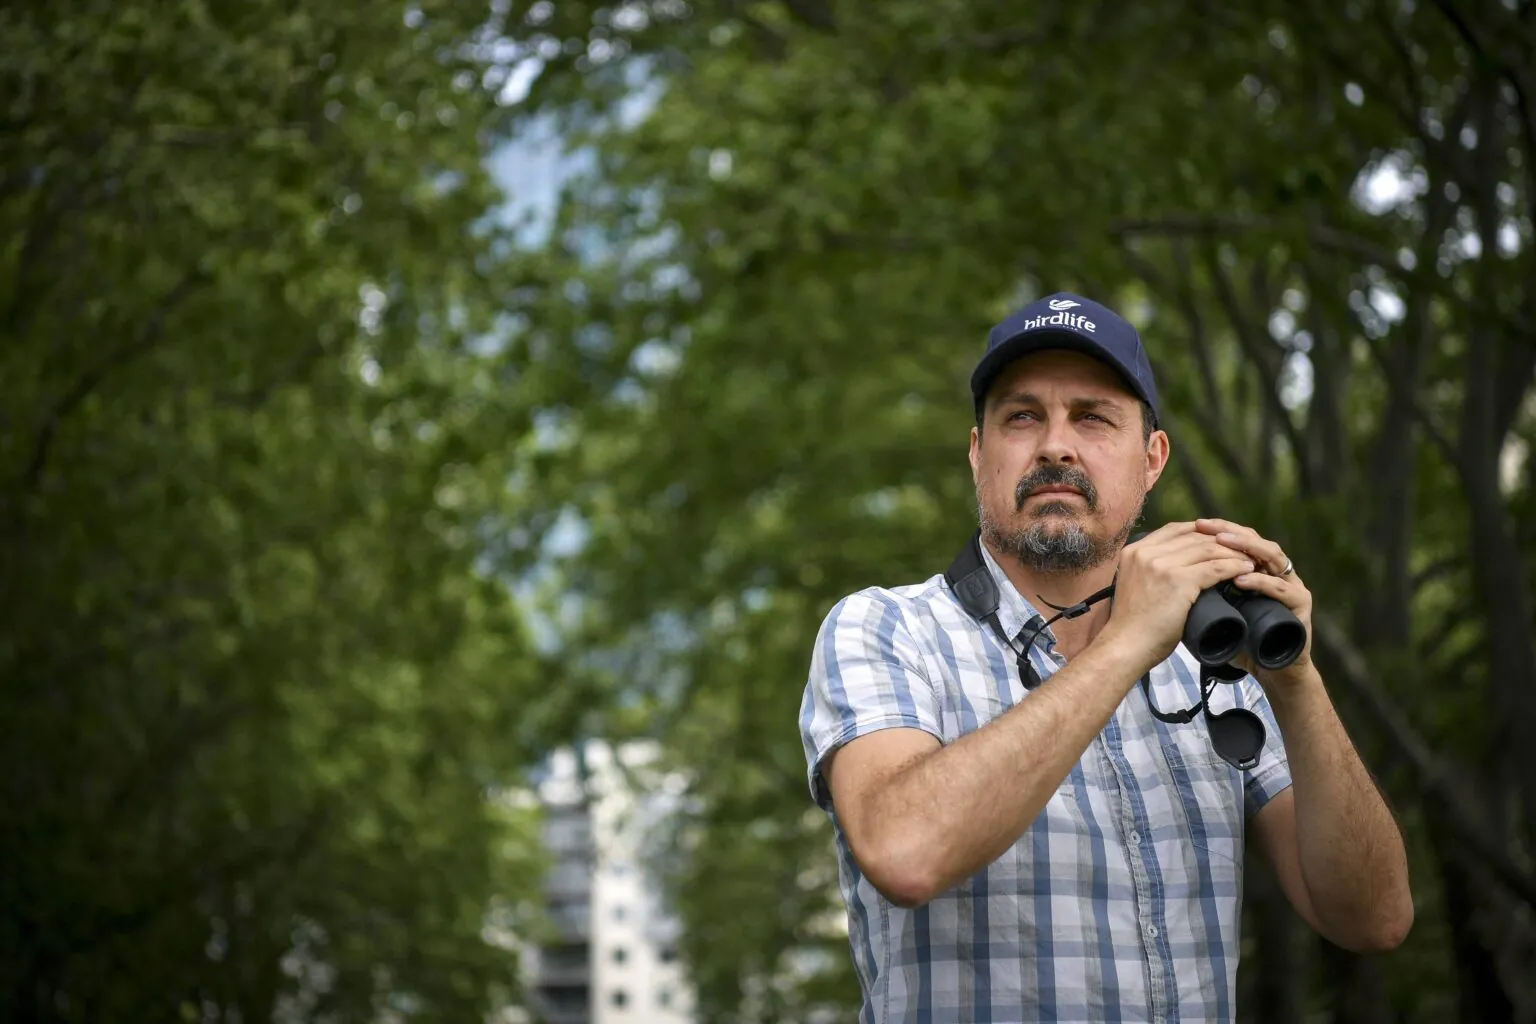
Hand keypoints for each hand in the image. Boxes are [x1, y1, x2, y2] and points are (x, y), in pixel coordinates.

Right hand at [1101, 521, 1256, 673]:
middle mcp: (1146, 552)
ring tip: (1250, 560)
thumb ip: (1153, 571)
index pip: (1175, 530)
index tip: (1220, 541)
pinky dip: (1234, 567)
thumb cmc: (1133, 625)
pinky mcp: (1178, 580)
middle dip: (1222, 541)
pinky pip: (1214, 568)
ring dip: (1233, 553)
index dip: (1201, 532)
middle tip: (1243, 549)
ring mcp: (1161, 564)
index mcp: (1135, 551)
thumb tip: (1181, 568)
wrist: (1126, 645)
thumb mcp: (1138, 585)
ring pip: (1207, 549)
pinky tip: (1246, 570)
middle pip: (1194, 536)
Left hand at [1194, 518, 1315, 686]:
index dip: (1216, 530)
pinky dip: (1260, 582)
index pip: (1238, 538)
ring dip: (1247, 547)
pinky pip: (1281, 587)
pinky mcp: (1301, 604)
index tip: (1192, 525)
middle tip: (1206, 526)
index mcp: (1257, 568)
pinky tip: (1241, 579)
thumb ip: (1200, 595)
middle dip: (1229, 531)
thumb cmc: (1241, 642)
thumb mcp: (1216, 612)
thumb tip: (1165, 580)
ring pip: (1273, 555)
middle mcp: (1276, 571)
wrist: (1271, 671)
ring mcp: (1291, 585)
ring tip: (1222, 544)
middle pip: (1255, 539)